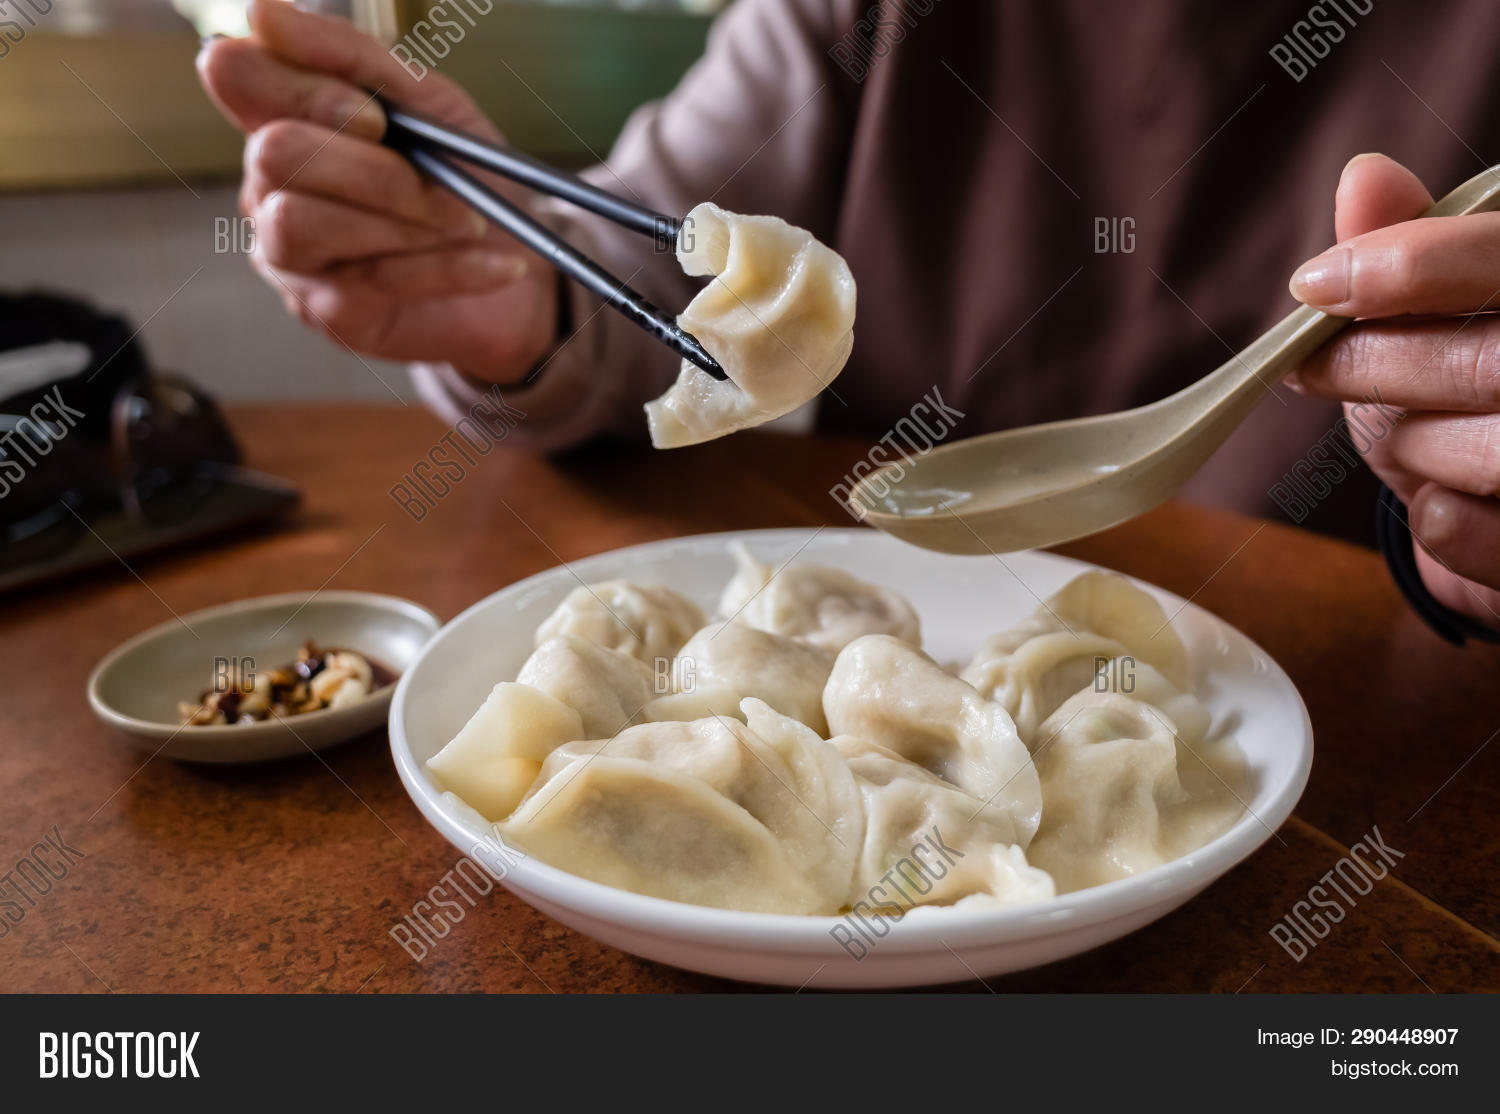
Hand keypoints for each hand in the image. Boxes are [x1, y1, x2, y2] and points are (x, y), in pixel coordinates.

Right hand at [197, 0, 555, 381]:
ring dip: (404, 219)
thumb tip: (261, 14)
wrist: (521, 266)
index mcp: (281, 116)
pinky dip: (447, 266)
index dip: (307, 88)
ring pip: (302, 221)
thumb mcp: (425, 101)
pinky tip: (492, 264)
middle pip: (275, 153)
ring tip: (464, 223)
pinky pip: (372, 279)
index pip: (237, 73)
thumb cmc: (463, 178)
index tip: (376, 114)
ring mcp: (287, 254)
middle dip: (373, 165)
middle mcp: (266, 185)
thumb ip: (348, 56)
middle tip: (437, 182)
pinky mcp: (327, 312)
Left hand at [1287, 153, 1499, 628]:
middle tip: (1321, 370)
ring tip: (1405, 438)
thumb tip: (1364, 176)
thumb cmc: (1469, 399)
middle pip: (1494, 359)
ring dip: (1415, 445)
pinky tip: (1432, 504)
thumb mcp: (1434, 318)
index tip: (1312, 285)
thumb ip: (1411, 247)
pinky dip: (1444, 523)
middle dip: (1384, 365)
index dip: (1412, 266)